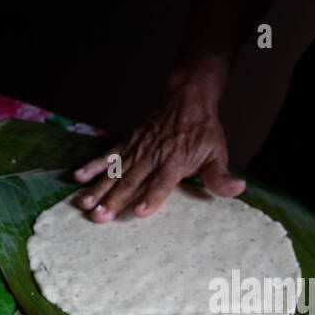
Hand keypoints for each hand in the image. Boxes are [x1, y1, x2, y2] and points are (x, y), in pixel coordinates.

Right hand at [72, 82, 244, 221]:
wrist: (188, 98)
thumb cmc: (203, 132)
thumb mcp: (218, 153)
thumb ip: (221, 177)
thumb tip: (238, 189)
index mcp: (175, 162)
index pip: (162, 183)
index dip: (152, 198)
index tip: (139, 213)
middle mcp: (153, 157)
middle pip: (131, 182)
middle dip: (114, 200)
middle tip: (99, 217)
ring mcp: (137, 149)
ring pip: (115, 172)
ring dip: (98, 189)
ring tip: (83, 204)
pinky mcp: (128, 143)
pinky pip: (108, 155)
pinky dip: (92, 165)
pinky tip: (77, 177)